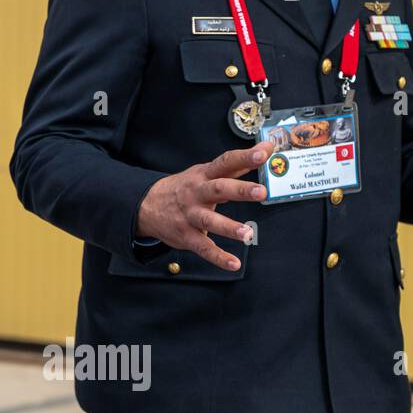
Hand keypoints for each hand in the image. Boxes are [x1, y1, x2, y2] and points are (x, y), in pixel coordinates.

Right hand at [135, 141, 272, 270]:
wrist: (147, 206)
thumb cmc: (185, 188)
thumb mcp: (205, 173)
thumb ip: (236, 165)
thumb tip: (266, 149)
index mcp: (203, 175)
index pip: (225, 162)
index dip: (244, 157)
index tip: (264, 153)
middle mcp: (196, 193)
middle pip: (218, 189)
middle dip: (239, 190)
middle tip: (261, 191)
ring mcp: (190, 215)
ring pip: (209, 220)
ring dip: (228, 227)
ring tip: (247, 233)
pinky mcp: (186, 236)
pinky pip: (203, 248)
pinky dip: (217, 257)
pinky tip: (233, 263)